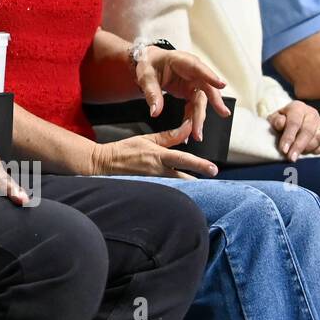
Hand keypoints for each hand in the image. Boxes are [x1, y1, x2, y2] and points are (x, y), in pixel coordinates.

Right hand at [89, 123, 217, 178]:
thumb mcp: (148, 138)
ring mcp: (155, 182)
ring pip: (179, 187)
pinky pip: (169, 190)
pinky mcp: (151, 188)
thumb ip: (170, 136)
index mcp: (159, 156)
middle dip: (200, 181)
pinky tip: (182, 192)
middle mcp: (159, 172)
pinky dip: (177, 190)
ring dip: (189, 186)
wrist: (106, 163)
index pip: (183, 159)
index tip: (213, 169)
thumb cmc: (126, 150)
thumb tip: (187, 127)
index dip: (199, 164)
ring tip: (201, 187)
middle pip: (186, 179)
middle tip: (211, 179)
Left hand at [133, 47, 228, 142]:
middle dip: (215, 101)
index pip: (198, 68)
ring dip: (200, 117)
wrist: (150, 64)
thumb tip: (155, 112)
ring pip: (202, 101)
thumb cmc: (150, 64)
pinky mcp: (192, 92)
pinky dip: (193, 119)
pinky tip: (192, 131)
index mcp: (182, 61)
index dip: (210, 76)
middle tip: (223, 113)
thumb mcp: (146, 77)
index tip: (222, 85)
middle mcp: (193, 72)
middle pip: (206, 87)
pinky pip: (195, 107)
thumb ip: (151, 93)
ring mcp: (194, 83)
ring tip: (198, 134)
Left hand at [269, 100, 319, 160]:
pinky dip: (317, 150)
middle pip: (308, 131)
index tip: (283, 150)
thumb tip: (280, 124)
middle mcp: (311, 114)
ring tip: (296, 155)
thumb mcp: (274, 117)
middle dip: (298, 146)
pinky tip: (307, 153)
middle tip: (291, 158)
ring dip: (307, 149)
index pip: (294, 123)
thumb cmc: (282, 119)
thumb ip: (276, 120)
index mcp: (297, 107)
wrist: (293, 117)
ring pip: (318, 138)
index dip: (289, 137)